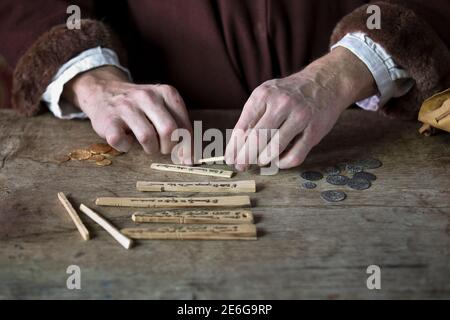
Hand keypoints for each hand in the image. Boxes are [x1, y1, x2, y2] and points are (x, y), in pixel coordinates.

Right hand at [63, 66, 192, 162]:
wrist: (102, 90)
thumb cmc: (139, 106)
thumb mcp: (162, 106)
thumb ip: (178, 125)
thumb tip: (190, 157)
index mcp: (166, 93)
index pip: (184, 124)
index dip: (188, 146)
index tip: (188, 160)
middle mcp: (147, 96)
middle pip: (169, 131)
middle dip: (169, 148)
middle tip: (163, 149)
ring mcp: (126, 107)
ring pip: (148, 137)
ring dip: (150, 149)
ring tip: (147, 145)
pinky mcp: (108, 119)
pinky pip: (122, 142)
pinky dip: (126, 147)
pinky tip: (126, 140)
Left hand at [225, 47, 375, 169]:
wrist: (325, 82)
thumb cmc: (289, 93)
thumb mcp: (267, 95)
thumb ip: (253, 117)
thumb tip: (237, 147)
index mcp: (264, 95)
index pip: (243, 126)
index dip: (234, 147)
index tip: (230, 159)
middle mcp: (281, 104)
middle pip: (256, 139)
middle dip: (245, 157)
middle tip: (241, 166)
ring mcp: (300, 117)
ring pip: (274, 149)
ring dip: (263, 160)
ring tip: (260, 162)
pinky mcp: (314, 131)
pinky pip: (295, 156)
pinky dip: (283, 163)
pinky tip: (279, 161)